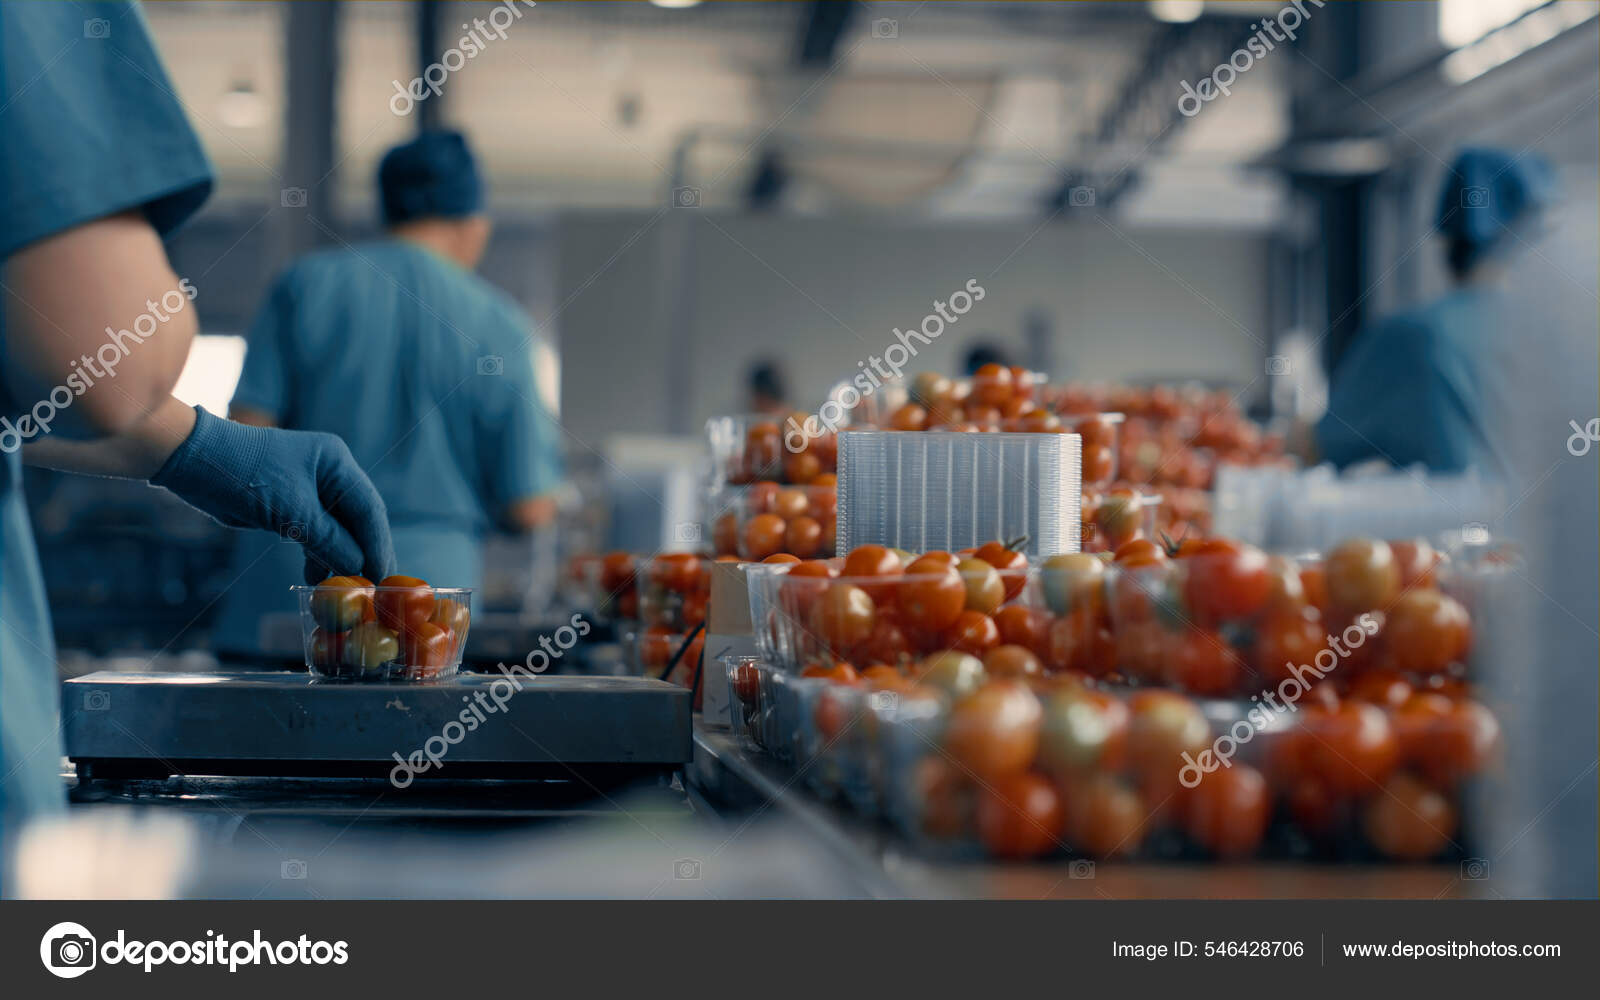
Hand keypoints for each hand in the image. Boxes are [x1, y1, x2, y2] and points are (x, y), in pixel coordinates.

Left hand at [152, 406, 394, 583]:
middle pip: (356, 522)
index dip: (378, 545)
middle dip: (363, 555)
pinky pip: (314, 536)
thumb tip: (359, 570)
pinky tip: (318, 579)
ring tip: (345, 591)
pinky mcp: (290, 508)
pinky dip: (317, 557)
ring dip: (339, 560)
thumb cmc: (243, 473)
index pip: (369, 509)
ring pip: (336, 532)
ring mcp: (310, 491)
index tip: (385, 578)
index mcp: (336, 463)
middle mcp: (329, 475)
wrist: (191, 461)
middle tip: (374, 590)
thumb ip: (329, 540)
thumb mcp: (291, 510)